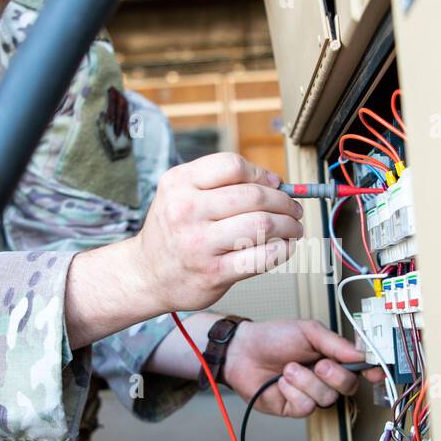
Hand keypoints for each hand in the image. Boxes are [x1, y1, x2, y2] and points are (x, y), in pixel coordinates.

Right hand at [130, 153, 304, 312]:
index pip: (233, 166)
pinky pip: (261, 258)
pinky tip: (284, 248)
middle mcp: (186, 211)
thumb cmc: (172, 233)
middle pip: (253, 196)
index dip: (262, 174)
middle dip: (284, 201)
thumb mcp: (180, 194)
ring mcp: (200, 244)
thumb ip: (220, 184)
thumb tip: (274, 182)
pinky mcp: (214, 273)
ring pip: (261, 225)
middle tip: (294, 208)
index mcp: (179, 184)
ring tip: (293, 228)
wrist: (146, 275)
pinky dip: (282, 251)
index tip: (275, 184)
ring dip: (288, 226)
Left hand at [221, 319, 386, 417]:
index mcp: (333, 357)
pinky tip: (281, 382)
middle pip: (348, 387)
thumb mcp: (308, 331)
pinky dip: (293, 392)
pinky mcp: (294, 408)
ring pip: (326, 398)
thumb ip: (335, 343)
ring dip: (306, 381)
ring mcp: (310, 394)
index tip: (376, 372)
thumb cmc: (274, 337)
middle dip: (335, 376)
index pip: (360, 368)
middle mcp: (324, 378)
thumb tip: (361, 353)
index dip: (372, 372)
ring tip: (288, 369)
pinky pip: (306, 406)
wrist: (243, 351)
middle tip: (319, 364)